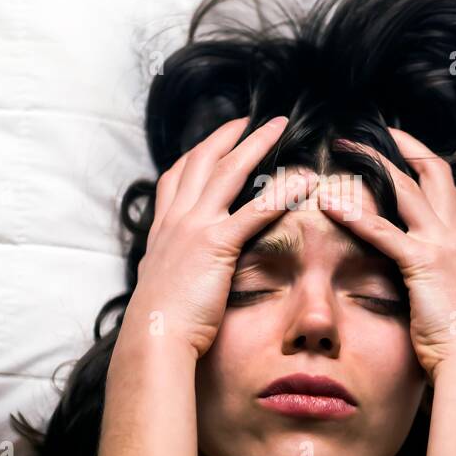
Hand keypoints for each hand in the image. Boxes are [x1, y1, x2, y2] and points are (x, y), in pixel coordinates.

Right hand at [121, 115, 313, 359]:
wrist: (153, 337)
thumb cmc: (158, 323)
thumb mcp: (160, 284)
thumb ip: (171, 268)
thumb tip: (177, 272)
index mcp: (163, 229)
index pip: (176, 177)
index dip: (196, 153)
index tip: (214, 139)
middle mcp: (177, 220)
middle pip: (202, 161)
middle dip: (226, 135)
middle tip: (249, 118)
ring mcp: (195, 228)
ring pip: (227, 172)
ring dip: (255, 144)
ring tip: (278, 127)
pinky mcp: (216, 244)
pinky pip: (254, 211)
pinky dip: (280, 192)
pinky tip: (303, 181)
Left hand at [320, 129, 455, 382]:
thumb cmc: (454, 335)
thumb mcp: (443, 293)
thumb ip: (428, 273)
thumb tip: (407, 270)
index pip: (442, 184)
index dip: (420, 158)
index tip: (395, 143)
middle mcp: (452, 235)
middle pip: (433, 171)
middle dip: (401, 146)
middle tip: (365, 135)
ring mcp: (440, 246)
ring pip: (407, 190)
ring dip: (373, 166)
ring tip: (342, 151)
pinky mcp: (423, 265)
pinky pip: (385, 232)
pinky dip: (357, 216)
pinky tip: (330, 206)